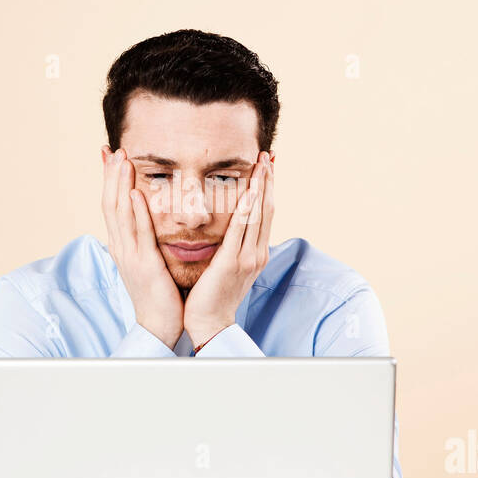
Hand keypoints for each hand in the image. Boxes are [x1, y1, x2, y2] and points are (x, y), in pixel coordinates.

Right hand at [101, 147, 184, 347]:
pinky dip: (136, 212)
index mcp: (121, 244)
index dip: (109, 179)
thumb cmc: (159, 291)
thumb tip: (146, 216)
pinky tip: (134, 193)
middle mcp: (120, 247)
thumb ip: (145, 236)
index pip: (111, 205)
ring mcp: (130, 255)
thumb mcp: (148, 258)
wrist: (161, 323)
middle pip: (110, 203)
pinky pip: (139, 233)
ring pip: (120, 213)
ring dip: (119, 185)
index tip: (110, 155)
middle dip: (111, 175)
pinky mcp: (144, 265)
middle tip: (114, 149)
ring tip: (122, 161)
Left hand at [183, 152, 273, 348]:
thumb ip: (232, 246)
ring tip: (262, 164)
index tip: (267, 166)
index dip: (268, 188)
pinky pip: (241, 231)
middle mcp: (257, 253)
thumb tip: (231, 229)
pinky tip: (249, 192)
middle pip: (267, 209)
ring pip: (258, 215)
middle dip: (268, 181)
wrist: (209, 322)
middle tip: (267, 155)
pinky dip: (247, 210)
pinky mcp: (233, 263)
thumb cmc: (212, 295)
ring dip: (261, 187)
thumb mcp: (227, 266)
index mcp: (256, 252)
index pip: (265, 213)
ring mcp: (248, 258)